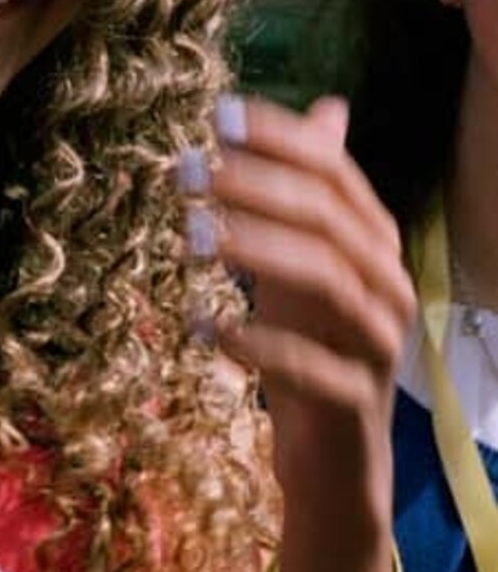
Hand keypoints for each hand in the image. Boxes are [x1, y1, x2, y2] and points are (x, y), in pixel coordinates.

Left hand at [188, 94, 413, 571]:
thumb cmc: (312, 350)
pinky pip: (312, 367)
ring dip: (256, 253)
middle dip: (259, 188)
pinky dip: (256, 344)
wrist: (333, 464)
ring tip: (188, 236)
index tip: (216, 114)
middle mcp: (385, 288)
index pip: (336, 176)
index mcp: (372, 248)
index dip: (282, 142)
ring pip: (330, 284)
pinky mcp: (354, 403)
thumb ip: (311, 194)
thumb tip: (330, 108)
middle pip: (332, 222)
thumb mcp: (302, 266)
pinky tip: (201, 326)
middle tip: (186, 168)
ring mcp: (377, 347)